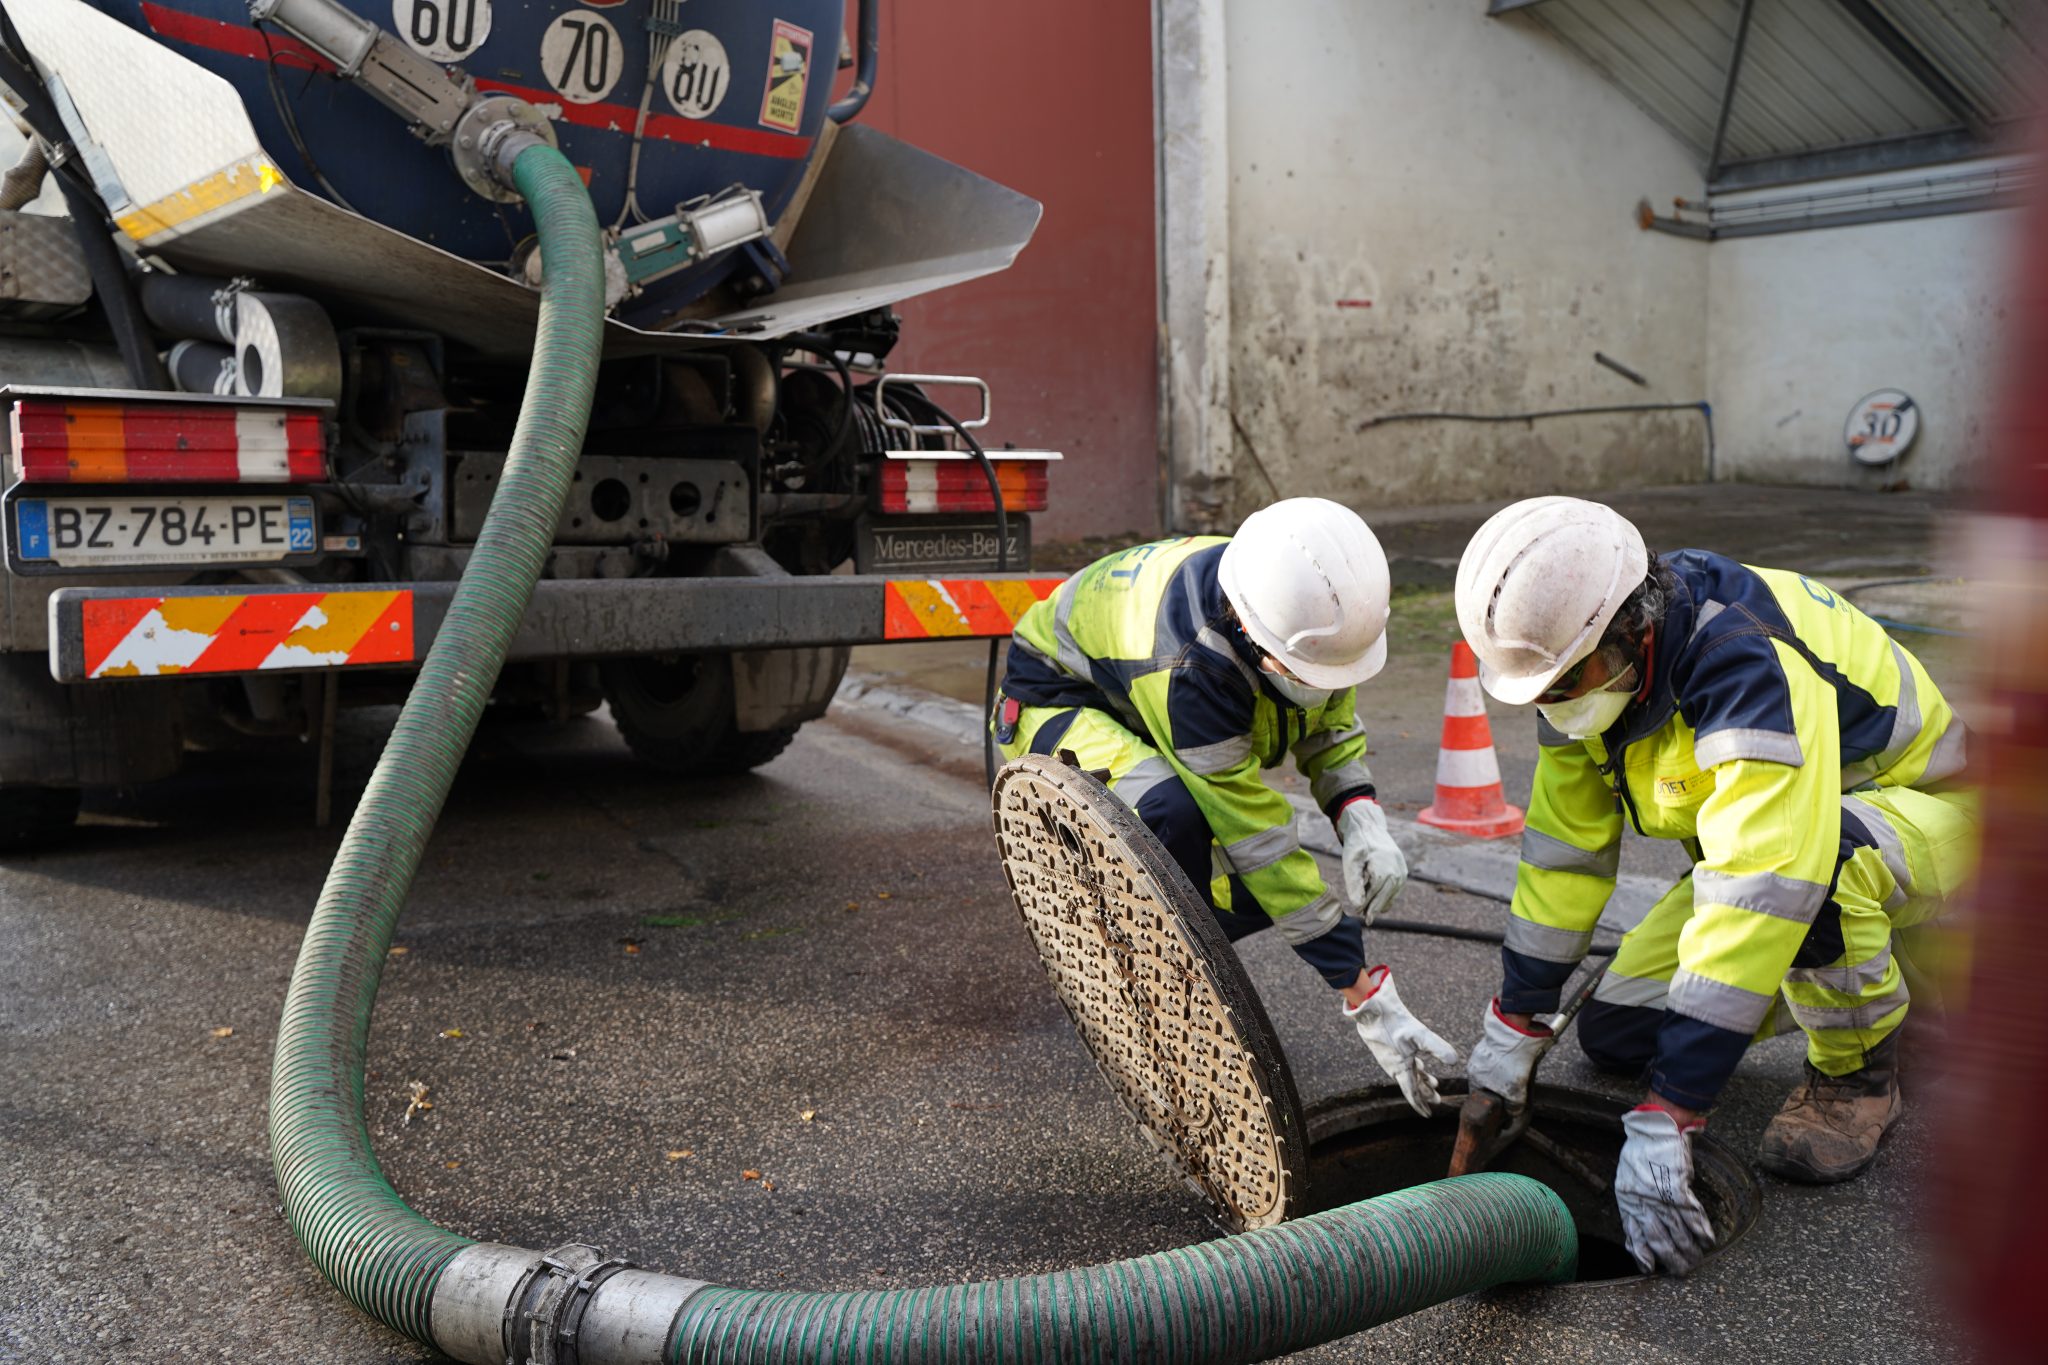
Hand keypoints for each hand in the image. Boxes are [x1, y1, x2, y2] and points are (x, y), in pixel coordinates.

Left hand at [1337, 798, 1406, 923]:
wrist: (1369, 826)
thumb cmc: (1357, 844)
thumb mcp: (1350, 863)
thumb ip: (1354, 884)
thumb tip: (1357, 906)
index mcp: (1385, 871)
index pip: (1375, 897)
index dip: (1365, 907)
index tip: (1357, 913)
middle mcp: (1398, 873)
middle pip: (1385, 899)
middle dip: (1373, 909)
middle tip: (1363, 917)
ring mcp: (1403, 872)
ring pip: (1392, 896)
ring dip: (1380, 902)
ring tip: (1366, 906)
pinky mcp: (1403, 871)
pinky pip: (1395, 889)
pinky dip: (1386, 894)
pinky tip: (1375, 896)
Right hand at [1343, 966, 1459, 1117]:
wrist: (1371, 1011)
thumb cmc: (1394, 1022)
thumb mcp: (1420, 1035)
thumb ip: (1438, 1048)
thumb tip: (1455, 1062)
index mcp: (1400, 1069)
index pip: (1411, 1093)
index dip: (1420, 1105)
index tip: (1428, 1115)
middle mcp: (1394, 1067)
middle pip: (1412, 1085)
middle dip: (1425, 1093)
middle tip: (1438, 1099)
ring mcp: (1391, 1059)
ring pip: (1408, 1075)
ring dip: (1421, 1080)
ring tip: (1434, 1083)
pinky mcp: (1389, 1050)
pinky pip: (1404, 1065)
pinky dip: (1415, 1069)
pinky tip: (1420, 1065)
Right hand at [1465, 998, 1554, 1112]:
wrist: (1515, 1031)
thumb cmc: (1510, 1061)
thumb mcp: (1514, 1090)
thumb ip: (1514, 1105)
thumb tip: (1514, 1112)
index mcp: (1474, 1076)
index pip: (1481, 1095)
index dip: (1493, 1102)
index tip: (1505, 1104)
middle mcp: (1475, 1063)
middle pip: (1489, 1081)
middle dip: (1503, 1086)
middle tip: (1516, 1088)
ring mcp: (1484, 1050)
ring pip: (1497, 1068)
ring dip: (1508, 1072)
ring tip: (1520, 1072)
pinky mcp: (1495, 1040)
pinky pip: (1503, 1055)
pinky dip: (1511, 1059)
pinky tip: (1520, 1060)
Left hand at [1615, 1106, 1715, 1275]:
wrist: (1653, 1131)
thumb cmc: (1640, 1153)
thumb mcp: (1626, 1180)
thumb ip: (1634, 1203)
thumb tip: (1640, 1224)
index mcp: (1628, 1202)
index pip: (1634, 1236)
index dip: (1642, 1255)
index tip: (1648, 1269)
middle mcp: (1644, 1204)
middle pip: (1659, 1241)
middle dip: (1672, 1260)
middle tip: (1682, 1272)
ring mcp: (1661, 1198)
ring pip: (1678, 1233)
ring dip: (1690, 1250)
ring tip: (1697, 1261)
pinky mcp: (1678, 1189)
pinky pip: (1693, 1216)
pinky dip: (1702, 1230)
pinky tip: (1709, 1241)